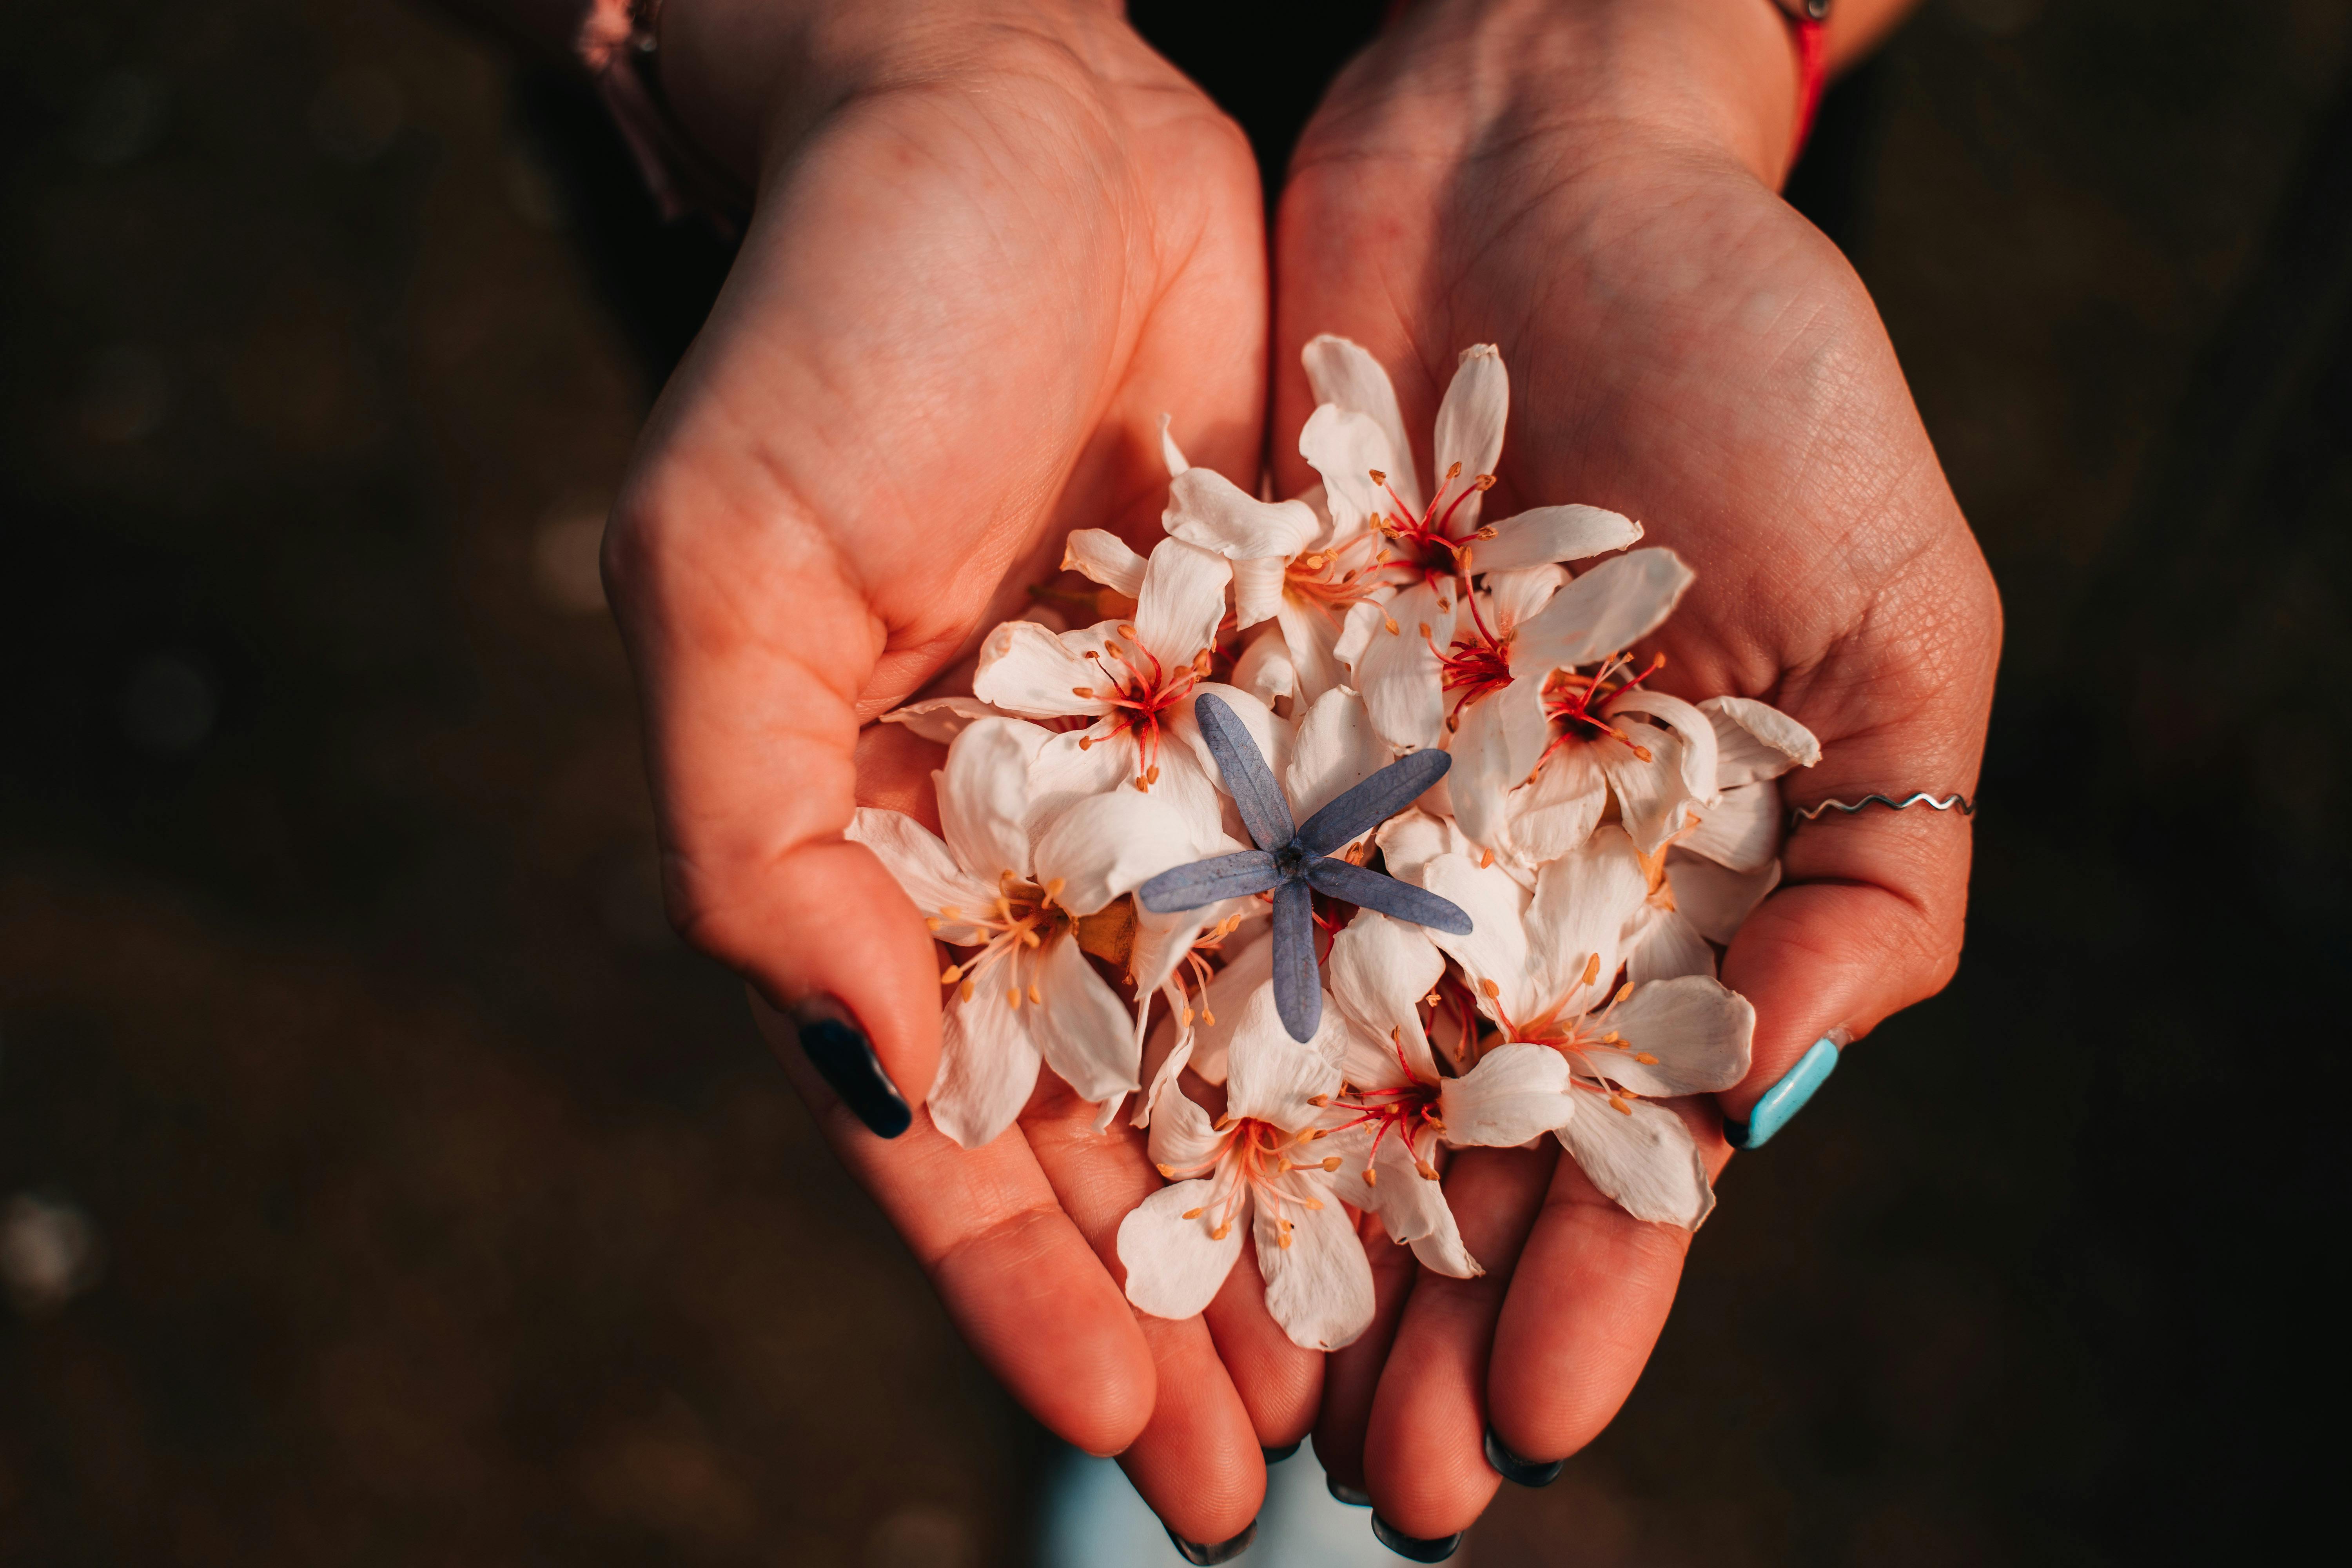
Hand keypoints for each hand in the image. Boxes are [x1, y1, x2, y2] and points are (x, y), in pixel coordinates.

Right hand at [602, 1, 1300, 1541]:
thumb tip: (852, 1057)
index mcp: (868, 851)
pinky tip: (1457, 1138)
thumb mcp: (722, 573)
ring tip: (1378, 1373)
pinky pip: (1344, 887)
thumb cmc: (836, 329)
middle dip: (1182, 1296)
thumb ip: (745, 833)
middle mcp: (1022, 846)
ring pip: (1238, 1040)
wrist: (1005, 124)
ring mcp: (1162, 782)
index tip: (1127, 1433)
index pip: (943, 1120)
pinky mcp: (1283, 696)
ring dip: (1301, 1201)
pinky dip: (1391, 1015)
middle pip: (1105, 1121)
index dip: (1024, 1288)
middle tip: (1270, 1476)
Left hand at [1270, 0, 1998, 1538]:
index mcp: (1657, 883)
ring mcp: (1346, 806)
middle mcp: (1489, 874)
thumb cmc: (1755, 361)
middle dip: (1405, 1310)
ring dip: (1266, 1227)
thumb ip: (1873, 853)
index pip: (1621, 1138)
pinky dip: (1146, 1023)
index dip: (1583, 1289)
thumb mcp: (1892, 606)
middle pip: (1442, 1142)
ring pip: (1295, 1060)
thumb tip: (1791, 1080)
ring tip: (1221, 1392)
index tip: (1522, 1428)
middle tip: (1354, 1485)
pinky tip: (1115, 1161)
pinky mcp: (1221, 715)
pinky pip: (1176, 895)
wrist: (1538, 162)